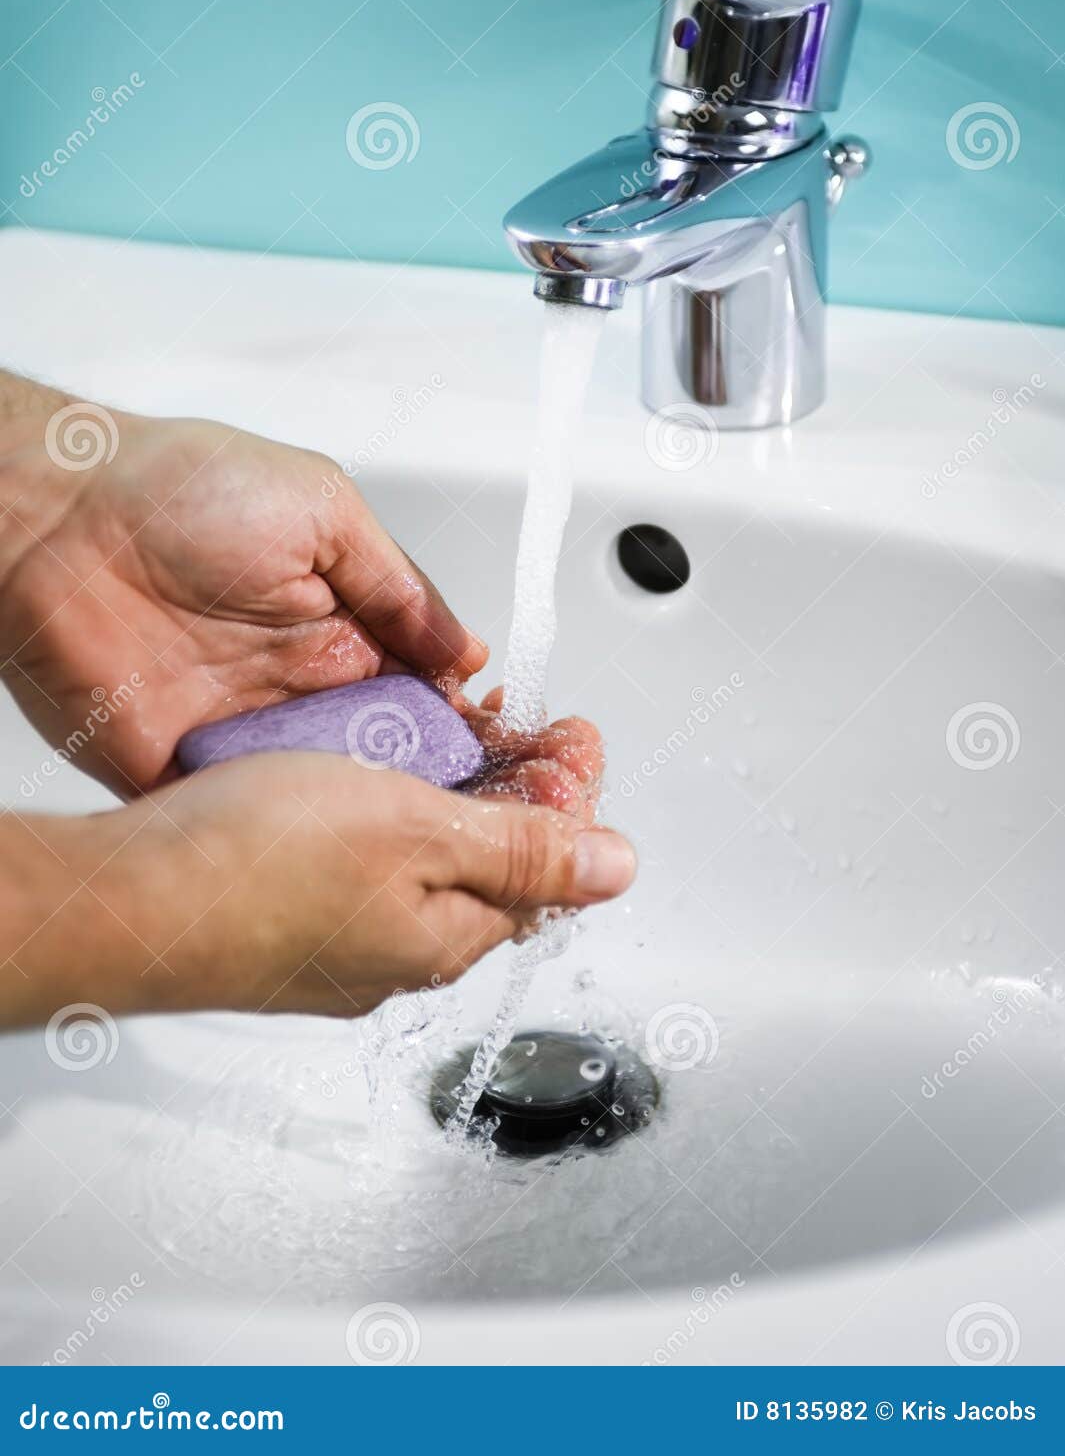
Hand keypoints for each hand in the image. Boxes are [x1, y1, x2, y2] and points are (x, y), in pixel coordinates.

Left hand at [0, 389, 485, 794]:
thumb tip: (468, 650)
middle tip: (489, 816)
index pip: (426, 697)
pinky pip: (245, 818)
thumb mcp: (324, 511)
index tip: (517, 760)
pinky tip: (331, 846)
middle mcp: (299, 688)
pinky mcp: (184, 772)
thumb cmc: (183, 488)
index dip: (469, 730)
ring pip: (326, 800)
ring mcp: (243, 735)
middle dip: (436, 789)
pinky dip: (283, 837)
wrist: (57, 518)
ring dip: (370, 819)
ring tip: (424, 839)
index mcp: (341, 627)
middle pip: (387, 760)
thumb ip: (400, 586)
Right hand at [0, 749, 634, 1023]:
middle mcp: (402, 952)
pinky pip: (363, 861)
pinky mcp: (289, 919)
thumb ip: (523, 849)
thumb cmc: (256, 864)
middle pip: (492, 862)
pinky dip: (386, 810)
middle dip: (519, 785)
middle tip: (519, 720)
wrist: (127, 899)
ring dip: (452, 792)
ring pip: (426, 859)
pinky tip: (364, 771)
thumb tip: (616, 867)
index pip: (552, 868)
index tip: (573, 734)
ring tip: (445, 729)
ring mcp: (342, 941)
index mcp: (451, 936)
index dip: (574, 793)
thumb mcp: (417, 832)